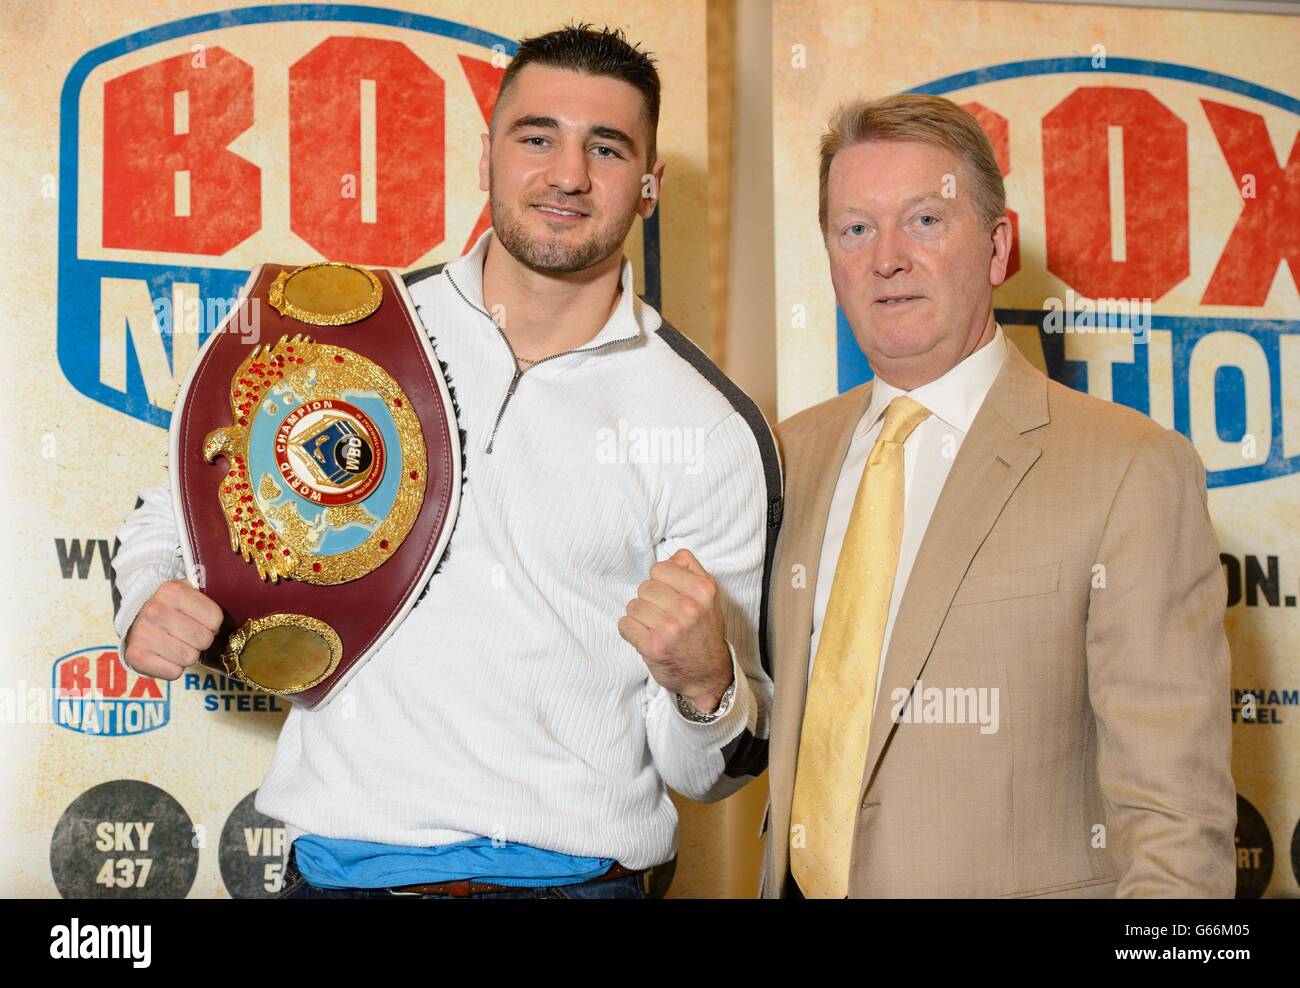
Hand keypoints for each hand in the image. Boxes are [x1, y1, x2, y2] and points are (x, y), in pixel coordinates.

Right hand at [122, 579, 222, 680]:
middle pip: (204, 639)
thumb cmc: (174, 609)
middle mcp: (154, 610)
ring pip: (189, 657)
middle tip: (190, 635)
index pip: (215, 618)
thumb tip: (243, 604)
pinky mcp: (135, 656)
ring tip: (177, 644)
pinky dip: (174, 668)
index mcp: (172, 590)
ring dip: (188, 655)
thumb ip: (213, 598)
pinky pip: (174, 672)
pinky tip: (166, 655)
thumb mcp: (191, 595)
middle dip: (202, 641)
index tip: (202, 621)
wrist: (137, 621)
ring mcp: (142, 634)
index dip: (213, 624)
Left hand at [618, 548, 732, 712]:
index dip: (660, 581)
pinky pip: (625, 625)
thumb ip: (691, 569)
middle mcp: (689, 608)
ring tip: (656, 627)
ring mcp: (670, 628)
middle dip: (650, 600)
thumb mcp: (709, 596)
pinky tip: (646, 637)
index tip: (669, 595)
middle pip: (645, 587)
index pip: (660, 568)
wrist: (708, 674)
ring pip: (633, 605)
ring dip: (640, 616)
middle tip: (664, 615)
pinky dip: (631, 631)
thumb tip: (669, 557)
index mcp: (703, 590)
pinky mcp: (653, 646)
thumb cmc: (704, 632)